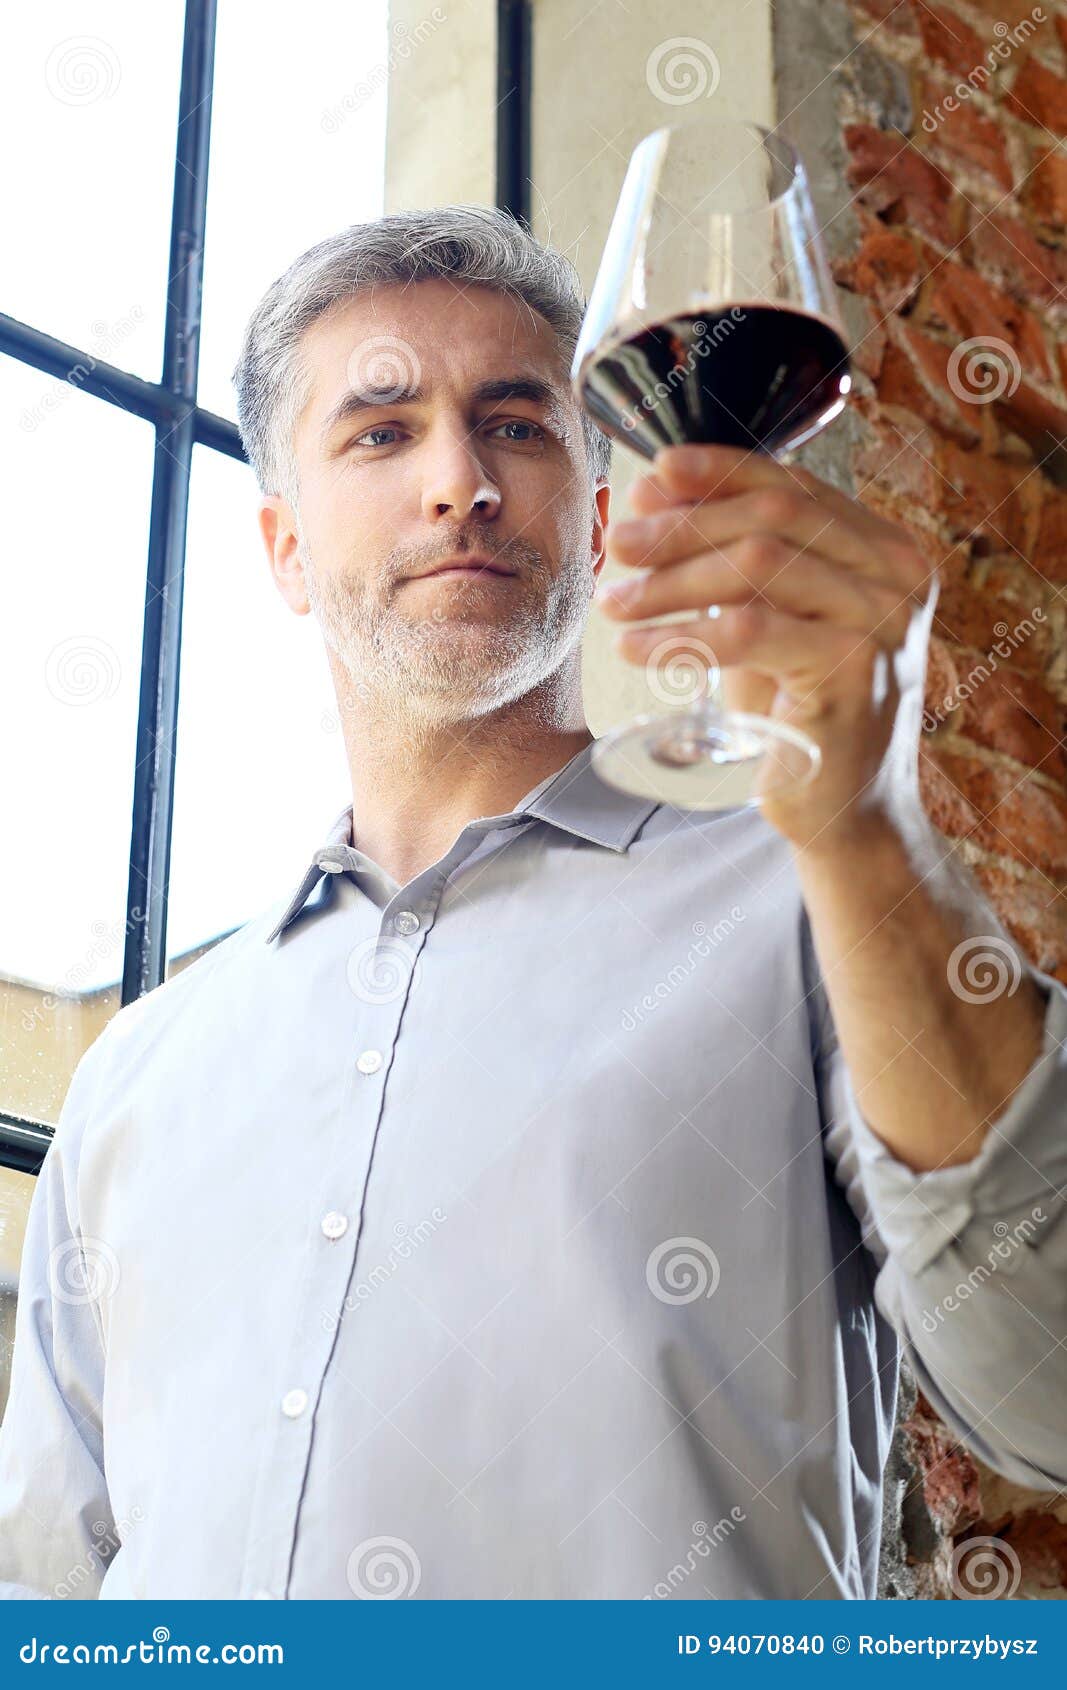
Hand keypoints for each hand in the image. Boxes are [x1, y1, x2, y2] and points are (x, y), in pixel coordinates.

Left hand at [594, 442, 940, 852]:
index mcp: (884, 551)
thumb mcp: (764, 618)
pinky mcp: (853, 675)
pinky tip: (637, 651)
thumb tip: (650, 490)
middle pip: (773, 518)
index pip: (795, 486)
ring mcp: (883, 624)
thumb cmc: (797, 711)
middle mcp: (896, 578)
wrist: (845, 812)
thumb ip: (725, 555)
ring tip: (615, 603)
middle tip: (618, 545)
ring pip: (758, 568)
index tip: (653, 474)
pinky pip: (750, 633)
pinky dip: (683, 637)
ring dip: (672, 582)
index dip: (720, 472)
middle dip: (684, 526)